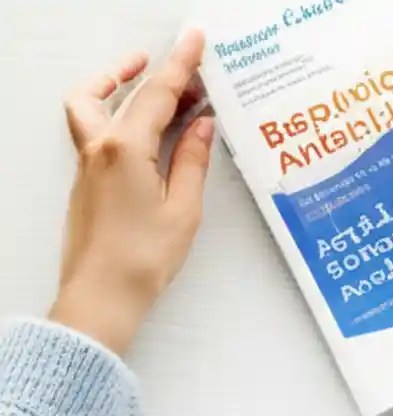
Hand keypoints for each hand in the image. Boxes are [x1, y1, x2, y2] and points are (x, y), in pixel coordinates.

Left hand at [51, 29, 213, 354]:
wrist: (101, 296)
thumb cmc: (141, 259)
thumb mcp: (183, 208)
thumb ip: (191, 160)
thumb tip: (200, 126)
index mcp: (125, 149)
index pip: (157, 94)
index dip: (181, 64)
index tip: (193, 40)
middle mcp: (99, 149)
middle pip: (122, 93)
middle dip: (153, 73)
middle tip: (182, 66)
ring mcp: (88, 165)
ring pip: (95, 106)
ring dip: (120, 87)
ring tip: (149, 81)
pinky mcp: (88, 181)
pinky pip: (100, 131)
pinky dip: (123, 116)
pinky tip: (152, 131)